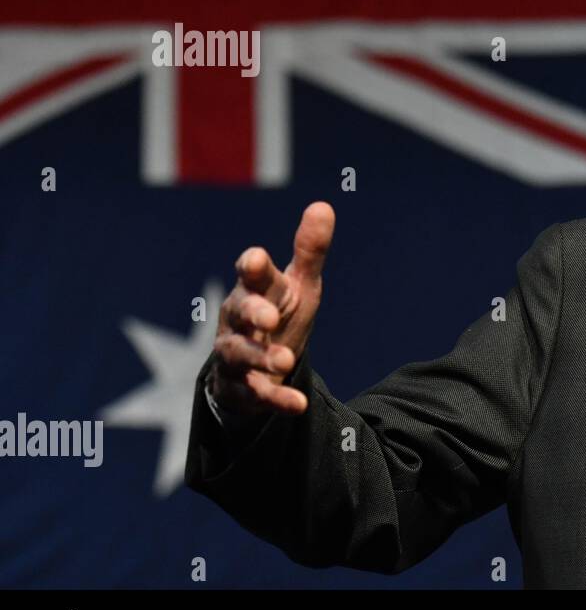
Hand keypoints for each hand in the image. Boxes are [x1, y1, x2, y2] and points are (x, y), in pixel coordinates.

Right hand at [210, 202, 334, 417]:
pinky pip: (257, 394)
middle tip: (270, 317)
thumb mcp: (298, 284)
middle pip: (238, 312)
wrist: (255, 364)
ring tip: (285, 360)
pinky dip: (276, 398)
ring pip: (240, 354)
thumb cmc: (277, 311)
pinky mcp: (243, 388)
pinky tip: (297, 404)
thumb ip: (309, 251)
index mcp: (254, 289)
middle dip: (252, 312)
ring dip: (260, 356)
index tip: (255, 260)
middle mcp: (238, 320)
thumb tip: (324, 205)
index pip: (249, 274)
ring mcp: (237, 354)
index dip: (251, 267)